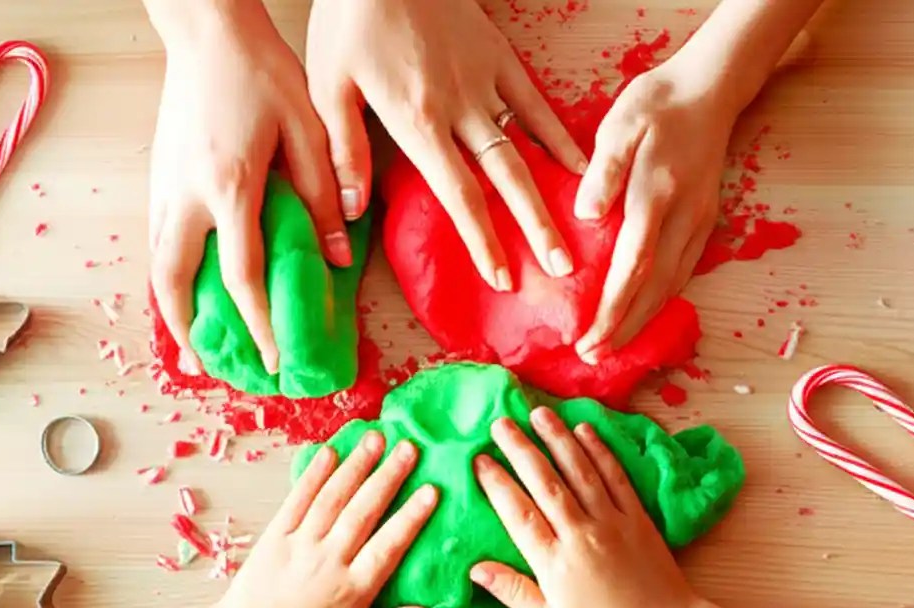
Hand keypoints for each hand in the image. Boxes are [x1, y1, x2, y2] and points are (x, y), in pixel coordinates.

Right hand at [147, 2, 345, 374]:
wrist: (206, 31)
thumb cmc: (260, 72)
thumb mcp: (306, 130)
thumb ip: (323, 195)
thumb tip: (338, 256)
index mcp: (229, 186)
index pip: (241, 274)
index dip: (258, 323)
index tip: (274, 358)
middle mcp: (186, 195)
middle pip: (174, 282)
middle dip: (189, 329)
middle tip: (207, 364)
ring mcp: (163, 186)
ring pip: (156, 263)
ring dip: (171, 306)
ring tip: (190, 336)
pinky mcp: (156, 175)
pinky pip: (156, 239)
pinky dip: (165, 272)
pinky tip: (182, 284)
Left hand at [208, 431, 438, 607]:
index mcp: (349, 591)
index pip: (387, 547)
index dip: (410, 517)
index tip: (431, 490)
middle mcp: (326, 562)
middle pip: (362, 511)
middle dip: (388, 476)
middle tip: (410, 447)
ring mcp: (298, 545)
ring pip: (332, 498)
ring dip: (356, 465)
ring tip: (376, 438)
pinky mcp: (275, 536)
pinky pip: (298, 499)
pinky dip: (314, 474)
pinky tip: (331, 451)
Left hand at [306, 0, 587, 290]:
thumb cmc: (349, 21)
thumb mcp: (328, 86)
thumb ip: (344, 151)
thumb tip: (350, 212)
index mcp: (417, 121)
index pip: (458, 194)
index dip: (482, 240)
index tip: (503, 276)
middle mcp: (460, 108)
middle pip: (505, 179)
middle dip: (534, 227)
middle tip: (561, 268)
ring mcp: (485, 81)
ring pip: (527, 145)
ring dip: (554, 191)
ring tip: (586, 228)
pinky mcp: (499, 57)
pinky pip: (535, 102)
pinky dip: (559, 135)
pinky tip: (581, 163)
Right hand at [469, 408, 698, 607]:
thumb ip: (514, 592)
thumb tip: (475, 569)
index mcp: (556, 563)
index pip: (519, 514)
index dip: (497, 483)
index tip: (479, 459)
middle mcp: (582, 535)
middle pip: (546, 483)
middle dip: (521, 449)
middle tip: (500, 422)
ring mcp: (612, 521)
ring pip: (580, 471)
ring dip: (557, 439)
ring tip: (538, 413)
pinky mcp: (637, 516)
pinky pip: (615, 476)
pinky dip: (599, 451)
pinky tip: (583, 430)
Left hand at [572, 53, 735, 362]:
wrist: (709, 90)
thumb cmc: (655, 104)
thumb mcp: (620, 124)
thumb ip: (604, 171)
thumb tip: (587, 217)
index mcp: (655, 196)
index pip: (632, 267)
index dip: (611, 309)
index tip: (587, 338)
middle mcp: (683, 218)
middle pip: (653, 289)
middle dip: (623, 328)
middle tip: (592, 357)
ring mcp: (699, 223)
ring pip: (672, 285)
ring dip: (642, 322)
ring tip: (612, 348)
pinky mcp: (705, 222)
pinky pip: (682, 271)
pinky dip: (662, 300)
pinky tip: (642, 316)